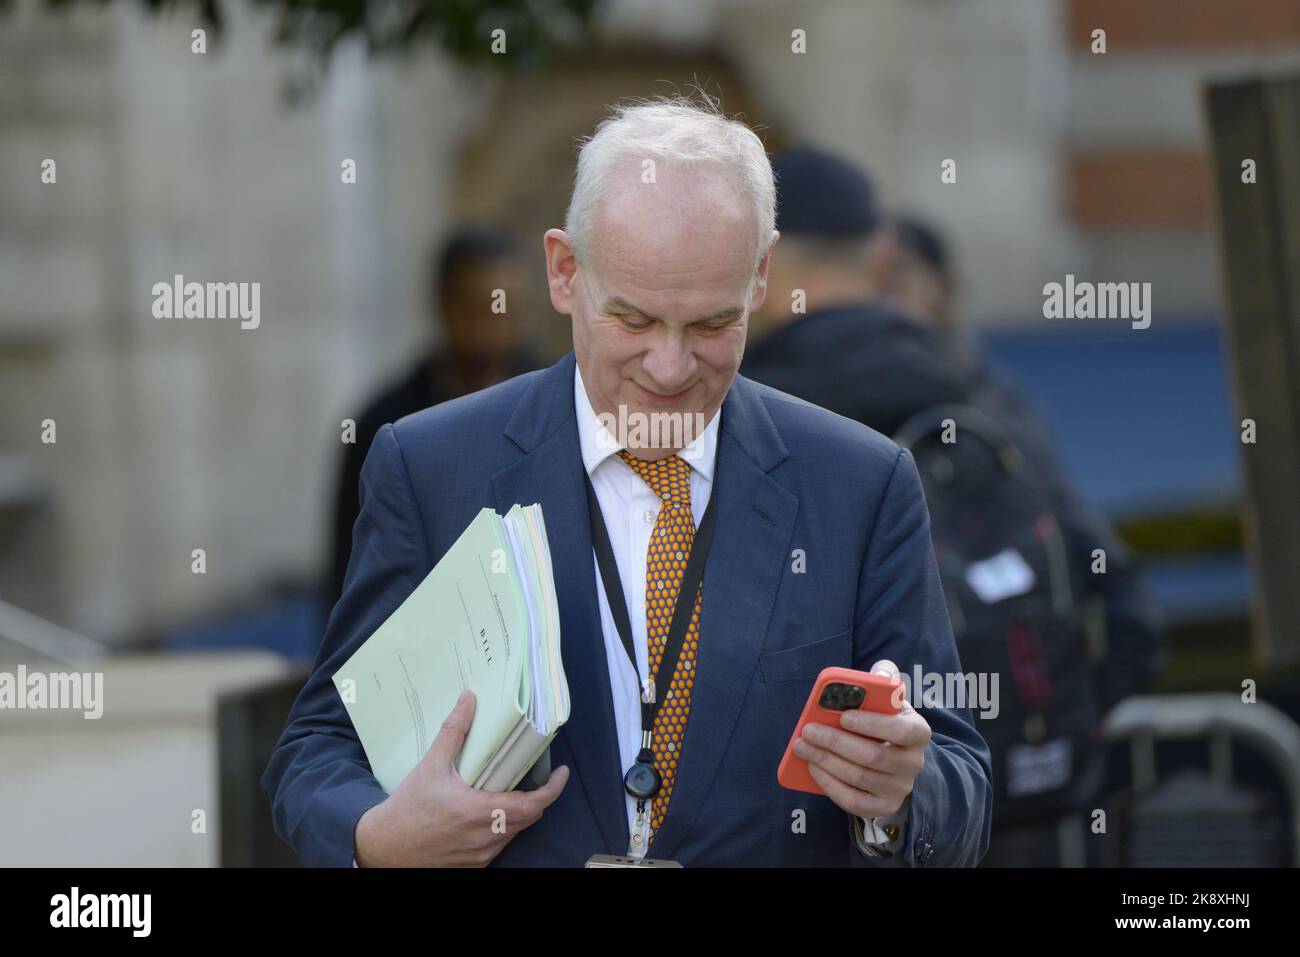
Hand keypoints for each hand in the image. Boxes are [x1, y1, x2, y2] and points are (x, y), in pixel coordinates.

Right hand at [354, 689, 568, 866]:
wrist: (384, 848)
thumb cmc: (407, 809)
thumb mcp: (430, 766)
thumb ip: (454, 732)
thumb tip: (469, 700)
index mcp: (480, 812)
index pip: (533, 804)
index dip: (553, 789)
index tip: (562, 773)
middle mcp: (486, 837)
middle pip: (530, 817)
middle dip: (538, 797)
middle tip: (536, 776)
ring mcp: (481, 855)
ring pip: (516, 832)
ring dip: (520, 812)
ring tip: (512, 790)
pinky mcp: (474, 865)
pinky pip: (501, 844)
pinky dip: (504, 827)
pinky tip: (491, 811)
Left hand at [791, 659, 929, 818]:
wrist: (896, 759)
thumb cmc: (885, 722)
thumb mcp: (890, 701)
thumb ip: (884, 682)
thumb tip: (880, 672)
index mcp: (918, 732)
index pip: (900, 730)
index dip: (871, 724)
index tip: (843, 716)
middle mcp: (913, 763)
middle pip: (873, 756)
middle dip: (836, 742)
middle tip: (808, 730)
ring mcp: (899, 788)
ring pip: (859, 778)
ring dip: (825, 761)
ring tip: (802, 746)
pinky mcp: (883, 806)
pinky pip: (853, 801)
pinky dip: (829, 785)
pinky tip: (812, 767)